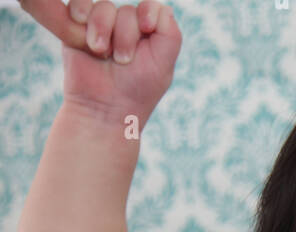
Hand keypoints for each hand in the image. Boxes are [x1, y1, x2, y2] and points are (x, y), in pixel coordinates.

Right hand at [18, 0, 181, 123]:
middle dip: (126, 35)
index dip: (148, 12)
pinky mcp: (77, 28)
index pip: (151, 7)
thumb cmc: (136, 91)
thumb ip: (171, 33)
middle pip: (128, 9)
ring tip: (101, 54)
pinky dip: (80, 13)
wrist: (102, 110)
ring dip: (103, 30)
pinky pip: (79, 5)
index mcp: (149, 35)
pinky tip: (83, 35)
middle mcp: (126, 28)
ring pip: (104, 7)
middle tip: (122, 62)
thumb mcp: (163, 65)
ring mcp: (102, 27)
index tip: (146, 28)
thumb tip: (160, 8)